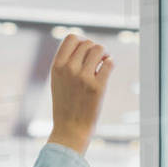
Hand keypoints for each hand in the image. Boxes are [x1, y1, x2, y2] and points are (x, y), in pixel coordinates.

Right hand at [46, 34, 113, 155]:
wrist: (70, 129)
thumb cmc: (66, 104)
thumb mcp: (58, 80)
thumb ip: (67, 62)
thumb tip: (86, 44)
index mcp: (57, 66)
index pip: (71, 38)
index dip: (82, 40)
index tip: (87, 49)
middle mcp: (69, 69)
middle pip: (88, 43)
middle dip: (95, 49)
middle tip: (98, 60)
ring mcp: (83, 78)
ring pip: (99, 49)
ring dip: (105, 54)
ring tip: (104, 63)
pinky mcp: (97, 87)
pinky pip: (109, 63)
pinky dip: (111, 63)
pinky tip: (107, 70)